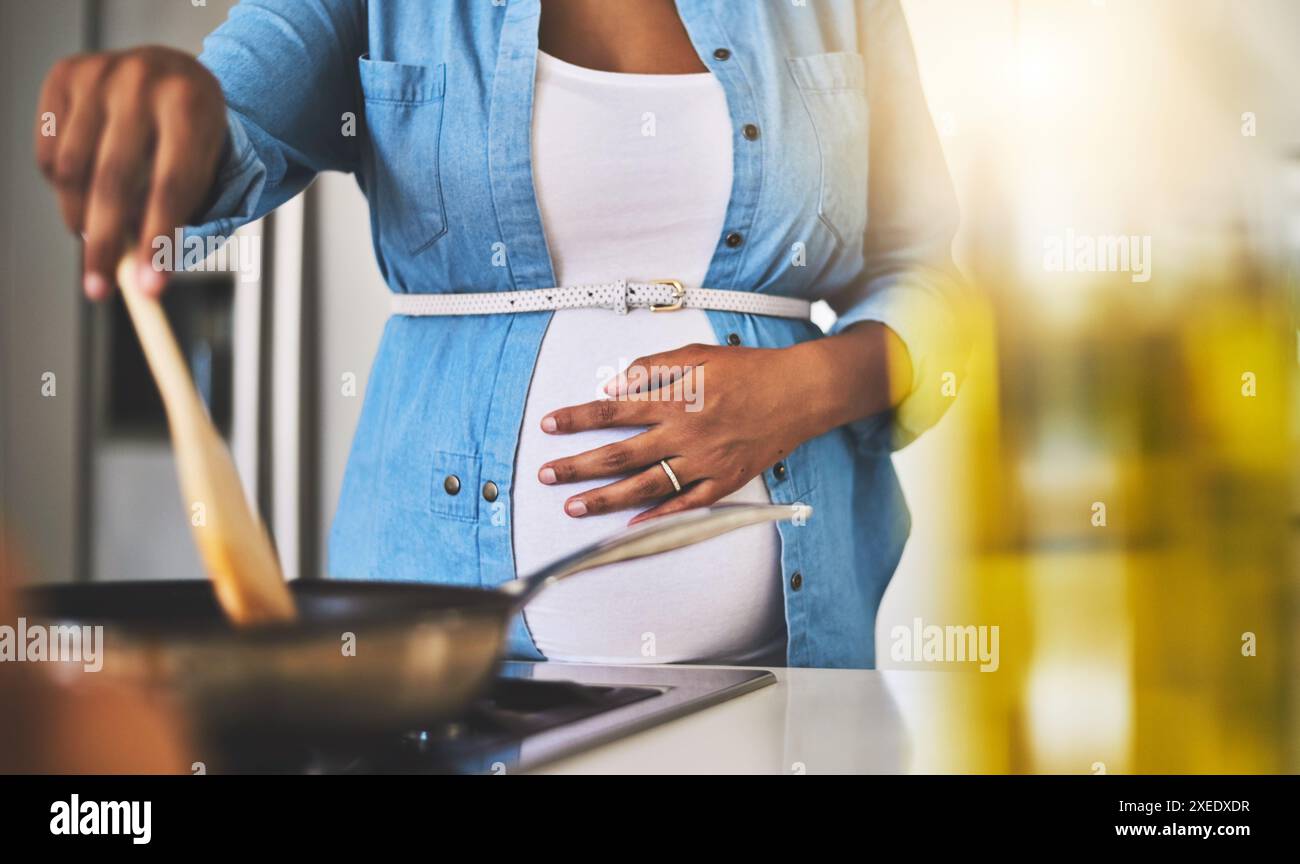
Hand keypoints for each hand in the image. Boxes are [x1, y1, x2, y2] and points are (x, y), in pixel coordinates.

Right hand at [34, 46, 227, 299]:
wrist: (177, 74)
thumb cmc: (195, 138)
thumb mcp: (206, 171)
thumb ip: (178, 219)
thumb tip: (141, 285)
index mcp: (190, 105)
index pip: (171, 185)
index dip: (158, 241)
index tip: (150, 289)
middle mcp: (141, 81)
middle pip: (113, 179)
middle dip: (106, 244)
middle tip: (101, 290)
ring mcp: (97, 74)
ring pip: (71, 169)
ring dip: (79, 218)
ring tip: (96, 239)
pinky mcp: (63, 75)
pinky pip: (49, 152)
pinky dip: (61, 186)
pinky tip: (84, 193)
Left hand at [536, 323, 911, 523]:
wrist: (799, 393)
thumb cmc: (748, 370)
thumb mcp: (698, 354)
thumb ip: (653, 369)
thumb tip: (613, 385)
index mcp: (675, 399)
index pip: (613, 410)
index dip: (577, 418)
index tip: (548, 425)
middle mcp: (685, 433)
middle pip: (620, 454)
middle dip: (578, 465)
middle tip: (546, 474)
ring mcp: (704, 462)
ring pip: (645, 486)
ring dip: (606, 498)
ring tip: (574, 505)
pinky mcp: (724, 481)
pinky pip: (686, 505)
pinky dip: (658, 517)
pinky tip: (629, 526)